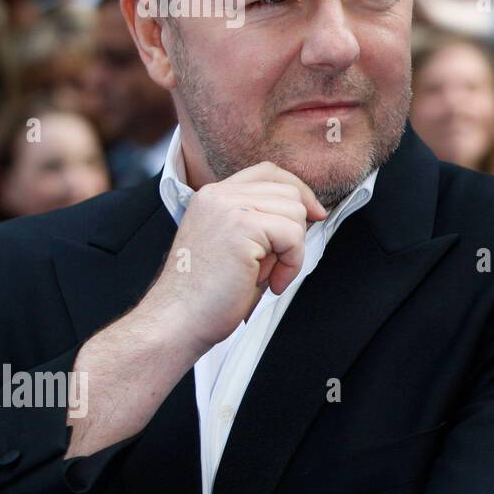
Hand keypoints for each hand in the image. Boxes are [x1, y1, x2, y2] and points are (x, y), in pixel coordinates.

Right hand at [143, 161, 326, 354]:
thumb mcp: (237, 245)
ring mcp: (228, 207)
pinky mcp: (241, 226)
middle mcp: (218, 195)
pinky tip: (271, 283)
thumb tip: (309, 212)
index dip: (298, 191)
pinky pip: (293, 235)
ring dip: (292, 251)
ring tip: (267, 276)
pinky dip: (292, 264)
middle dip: (294, 230)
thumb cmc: (208, 295)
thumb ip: (262, 221)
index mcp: (214, 196)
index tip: (315, 214)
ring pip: (295, 213)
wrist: (178, 321)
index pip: (268, 172)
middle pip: (288, 192)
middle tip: (274, 264)